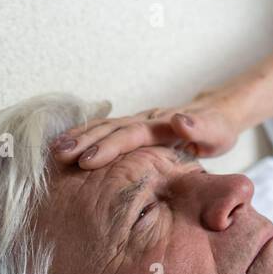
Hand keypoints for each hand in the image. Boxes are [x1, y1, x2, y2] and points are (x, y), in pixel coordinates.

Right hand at [50, 87, 244, 169]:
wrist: (217, 113)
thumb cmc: (218, 128)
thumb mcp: (217, 131)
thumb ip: (200, 127)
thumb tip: (180, 120)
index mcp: (163, 124)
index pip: (132, 134)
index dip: (109, 147)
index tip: (86, 160)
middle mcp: (147, 119)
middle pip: (112, 128)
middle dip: (84, 141)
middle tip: (59, 155)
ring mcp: (139, 122)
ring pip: (105, 127)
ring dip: (80, 137)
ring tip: (54, 152)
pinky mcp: (135, 128)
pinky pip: (107, 130)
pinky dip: (86, 136)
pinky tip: (68, 148)